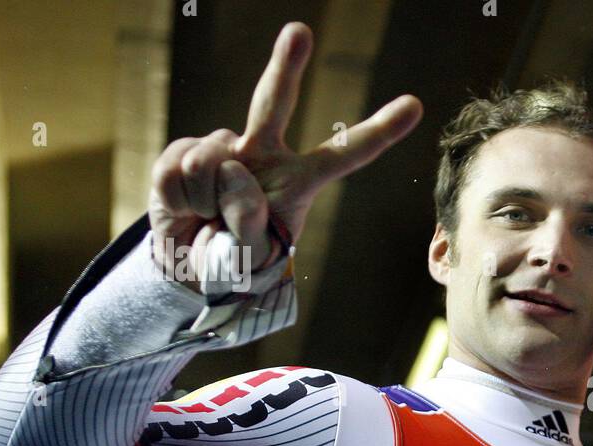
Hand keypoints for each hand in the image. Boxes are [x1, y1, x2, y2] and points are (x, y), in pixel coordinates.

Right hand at [148, 22, 422, 288]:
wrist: (186, 267)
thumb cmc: (234, 263)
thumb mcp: (252, 260)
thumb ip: (249, 225)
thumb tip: (235, 169)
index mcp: (299, 182)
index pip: (344, 154)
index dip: (379, 131)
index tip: (415, 105)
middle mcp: (264, 155)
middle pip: (275, 103)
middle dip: (285, 66)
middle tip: (299, 31)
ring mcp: (224, 149)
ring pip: (212, 162)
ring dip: (204, 202)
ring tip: (208, 221)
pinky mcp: (184, 151)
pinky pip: (178, 171)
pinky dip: (178, 199)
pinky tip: (186, 209)